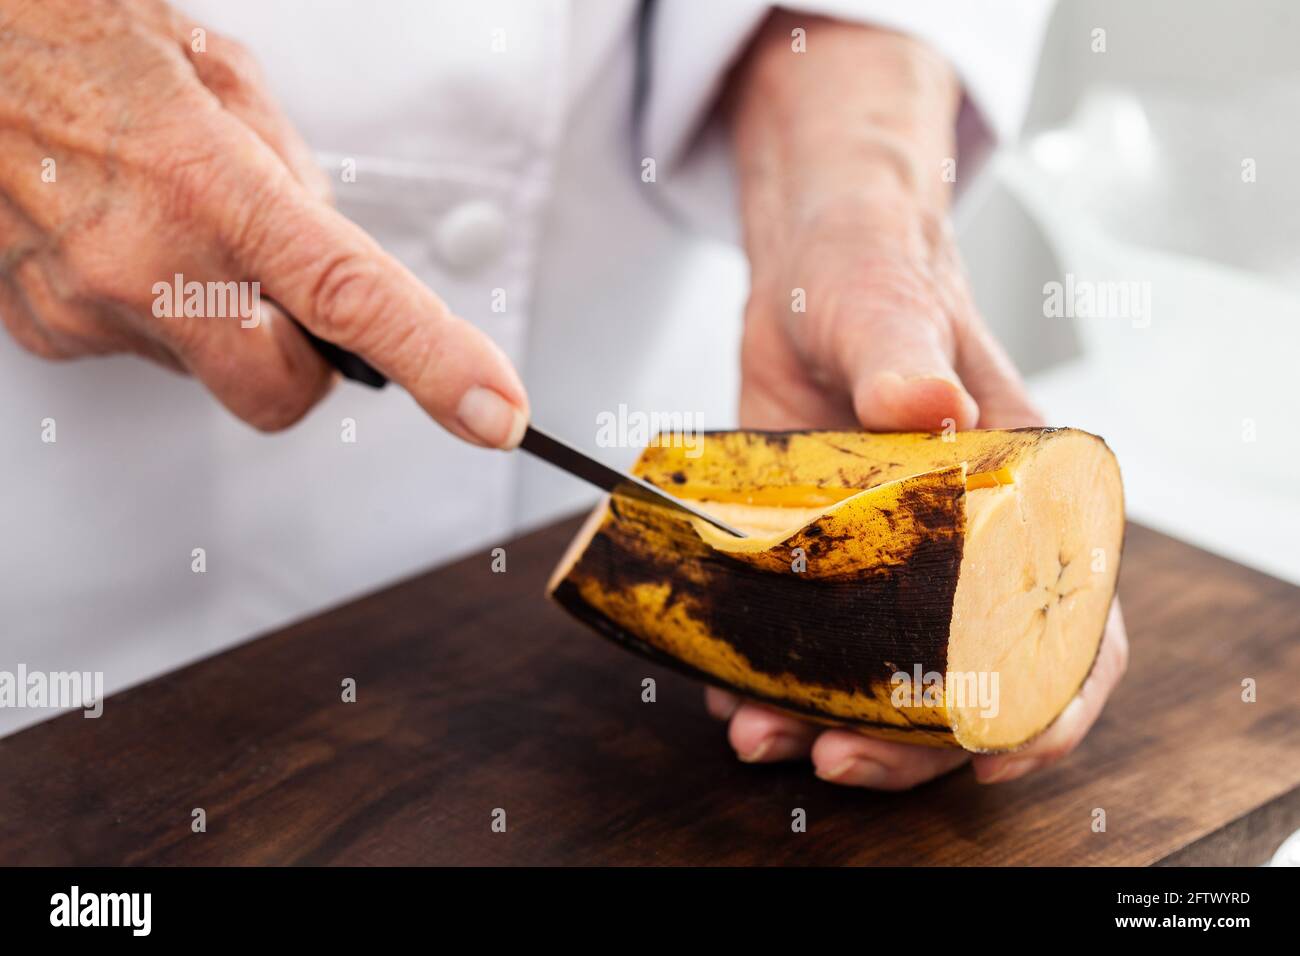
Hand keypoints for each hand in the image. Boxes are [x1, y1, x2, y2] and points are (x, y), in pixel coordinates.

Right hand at [0, 0, 526, 445]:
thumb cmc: (64, 37)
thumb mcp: (212, 72)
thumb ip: (289, 172)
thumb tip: (328, 243)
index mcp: (208, 184)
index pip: (350, 298)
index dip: (435, 363)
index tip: (494, 411)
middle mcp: (146, 261)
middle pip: (281, 392)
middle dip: (306, 362)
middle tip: (290, 297)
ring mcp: (88, 307)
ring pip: (211, 371)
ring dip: (222, 320)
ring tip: (172, 225)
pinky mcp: (49, 333)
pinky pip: (145, 351)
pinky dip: (159, 311)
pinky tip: (123, 241)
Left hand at [713, 13, 1128, 787]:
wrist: (802, 279)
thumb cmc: (870, 276)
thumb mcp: (884, 306)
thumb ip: (905, 355)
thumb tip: (931, 407)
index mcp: (1028, 497)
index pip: (1077, 624)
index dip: (1053, 704)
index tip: (997, 754)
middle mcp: (968, 548)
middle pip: (968, 684)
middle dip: (907, 746)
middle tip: (832, 760)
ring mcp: (893, 565)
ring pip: (885, 680)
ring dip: (829, 726)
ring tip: (758, 732)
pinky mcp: (824, 566)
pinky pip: (812, 644)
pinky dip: (776, 680)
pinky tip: (729, 690)